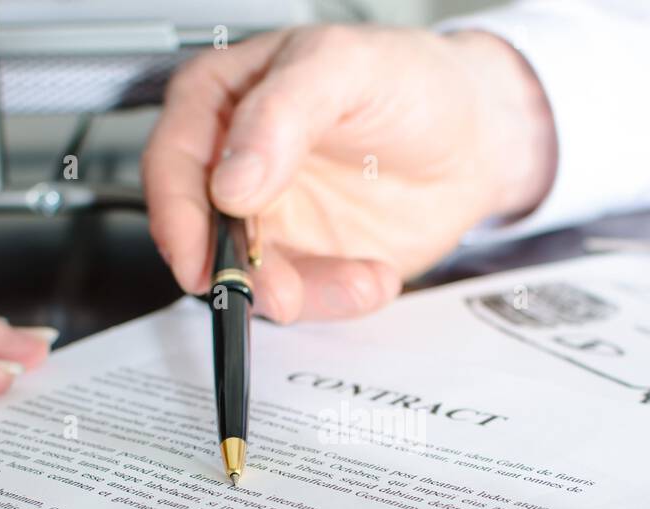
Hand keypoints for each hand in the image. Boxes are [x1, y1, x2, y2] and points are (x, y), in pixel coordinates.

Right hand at [145, 25, 555, 322]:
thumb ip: (281, 115)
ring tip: (357, 278)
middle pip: (201, 234)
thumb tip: (232, 180)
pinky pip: (306, 298)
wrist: (476, 133)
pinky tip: (374, 275)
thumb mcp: (343, 68)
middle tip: (277, 288)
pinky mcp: (310, 261)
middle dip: (237, 273)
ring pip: (253, 278)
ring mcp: (272, 220)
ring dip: (301, 294)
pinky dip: (338, 299)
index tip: (200, 253)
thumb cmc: (409, 79)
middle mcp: (236, 167)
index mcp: (223, 102)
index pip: (173, 161)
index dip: (178, 214)